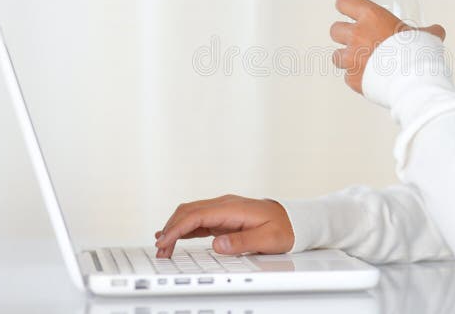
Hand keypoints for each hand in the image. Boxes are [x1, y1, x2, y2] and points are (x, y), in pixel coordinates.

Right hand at [154, 195, 293, 257]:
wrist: (294, 220)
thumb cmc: (284, 228)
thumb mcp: (268, 239)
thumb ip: (242, 242)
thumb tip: (216, 244)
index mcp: (233, 208)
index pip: (197, 215)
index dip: (178, 228)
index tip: (165, 242)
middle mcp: (225, 205)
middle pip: (189, 211)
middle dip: (171, 228)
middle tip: (161, 250)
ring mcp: (223, 210)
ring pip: (191, 214)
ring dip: (175, 228)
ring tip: (163, 246)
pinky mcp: (224, 217)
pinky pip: (198, 220)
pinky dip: (184, 228)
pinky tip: (174, 236)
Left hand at [330, 0, 445, 93]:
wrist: (414, 81)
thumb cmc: (419, 53)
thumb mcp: (426, 35)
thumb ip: (428, 32)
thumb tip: (437, 31)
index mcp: (371, 17)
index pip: (344, 2)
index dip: (345, 5)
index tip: (348, 10)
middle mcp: (356, 35)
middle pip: (334, 29)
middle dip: (343, 34)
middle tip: (356, 39)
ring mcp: (351, 58)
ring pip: (335, 55)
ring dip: (345, 58)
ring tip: (359, 62)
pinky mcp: (352, 79)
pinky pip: (347, 77)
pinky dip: (356, 78)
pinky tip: (368, 79)